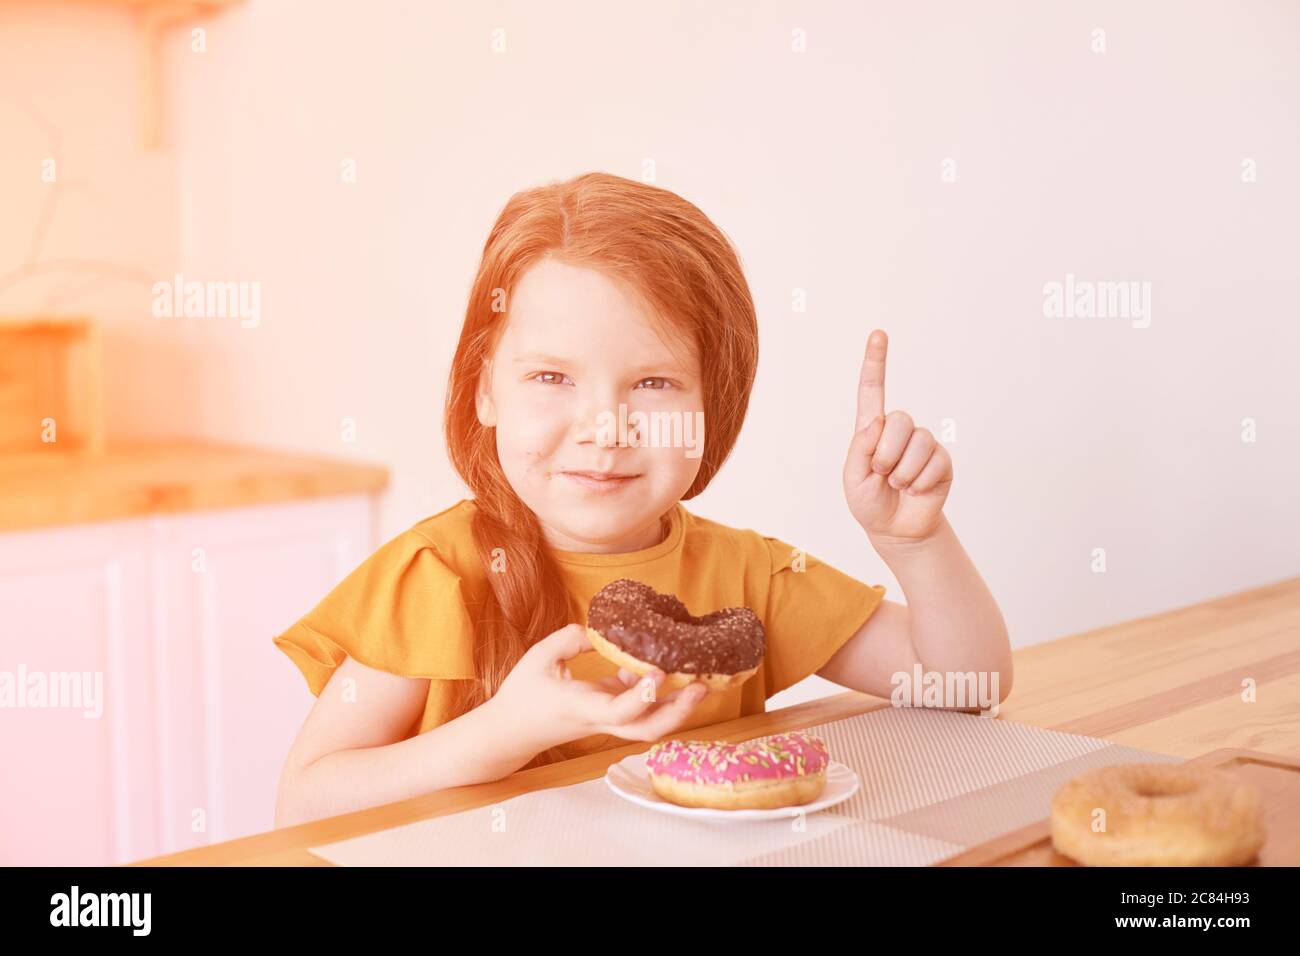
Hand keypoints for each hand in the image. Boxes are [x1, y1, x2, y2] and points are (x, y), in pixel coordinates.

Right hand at [493, 624, 710, 748]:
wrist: (510, 733)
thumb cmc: (521, 696)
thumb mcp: (537, 658)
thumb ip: (569, 640)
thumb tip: (600, 631)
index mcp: (581, 707)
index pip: (619, 711)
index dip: (643, 695)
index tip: (658, 672)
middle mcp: (600, 719)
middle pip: (648, 729)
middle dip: (679, 712)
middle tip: (702, 686)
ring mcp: (607, 720)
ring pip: (648, 723)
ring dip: (676, 706)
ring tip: (700, 681)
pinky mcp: (608, 714)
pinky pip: (639, 707)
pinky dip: (655, 690)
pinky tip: (660, 665)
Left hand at [843, 329, 952, 544]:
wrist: (896, 530)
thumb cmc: (870, 502)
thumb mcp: (853, 478)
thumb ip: (860, 448)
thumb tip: (879, 421)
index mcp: (872, 430)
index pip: (873, 390)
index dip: (876, 362)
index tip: (878, 334)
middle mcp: (899, 431)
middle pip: (899, 420)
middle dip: (886, 454)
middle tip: (882, 475)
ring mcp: (922, 444)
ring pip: (917, 443)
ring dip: (903, 473)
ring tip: (899, 485)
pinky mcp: (942, 460)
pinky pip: (933, 464)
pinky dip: (920, 483)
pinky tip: (916, 490)